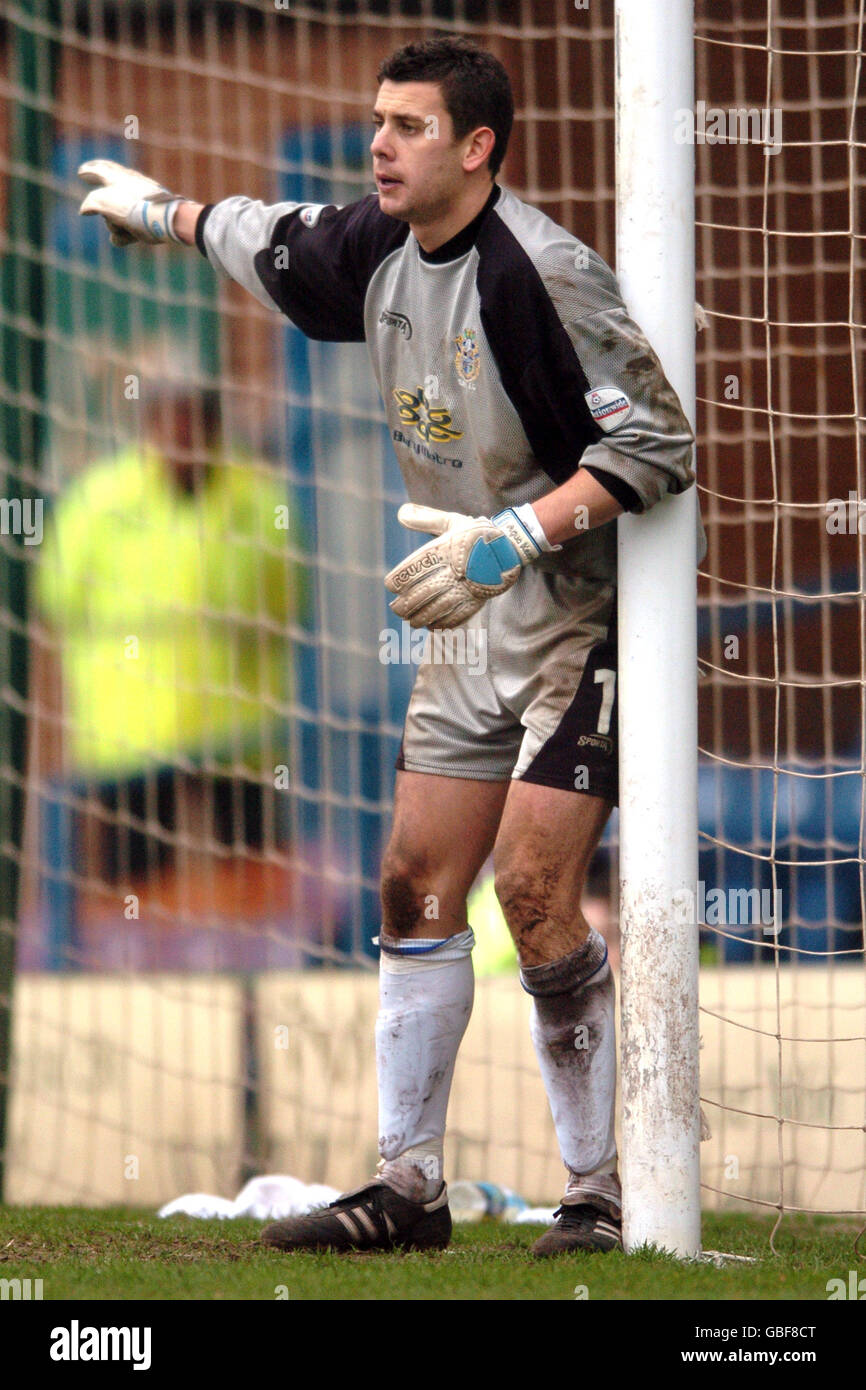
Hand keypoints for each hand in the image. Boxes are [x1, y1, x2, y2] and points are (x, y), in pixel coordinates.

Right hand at [78, 160, 186, 245]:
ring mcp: (140, 206)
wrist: (164, 219)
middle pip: (105, 199)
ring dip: (116, 227)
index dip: (89, 171)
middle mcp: (130, 189)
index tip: (81, 172)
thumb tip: (84, 210)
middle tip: (105, 213)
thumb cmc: (132, 206)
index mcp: (120, 177)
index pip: (100, 169)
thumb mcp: (103, 201)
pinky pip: (127, 233)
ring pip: (115, 220)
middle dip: (103, 210)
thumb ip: (90, 203)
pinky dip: (126, 237)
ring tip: (126, 225)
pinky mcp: (147, 222)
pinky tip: (134, 236)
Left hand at [384, 503, 541, 629]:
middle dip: (404, 605)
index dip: (397, 580)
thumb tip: (401, 512)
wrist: (510, 548)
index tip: (391, 585)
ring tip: (410, 621)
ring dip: (418, 618)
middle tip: (397, 609)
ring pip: (435, 609)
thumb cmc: (476, 535)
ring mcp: (464, 588)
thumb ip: (425, 519)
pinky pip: (455, 617)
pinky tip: (431, 626)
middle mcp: (452, 570)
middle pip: (420, 594)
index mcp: (443, 550)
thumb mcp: (451, 522)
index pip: (411, 569)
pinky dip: (440, 624)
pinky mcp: (475, 600)